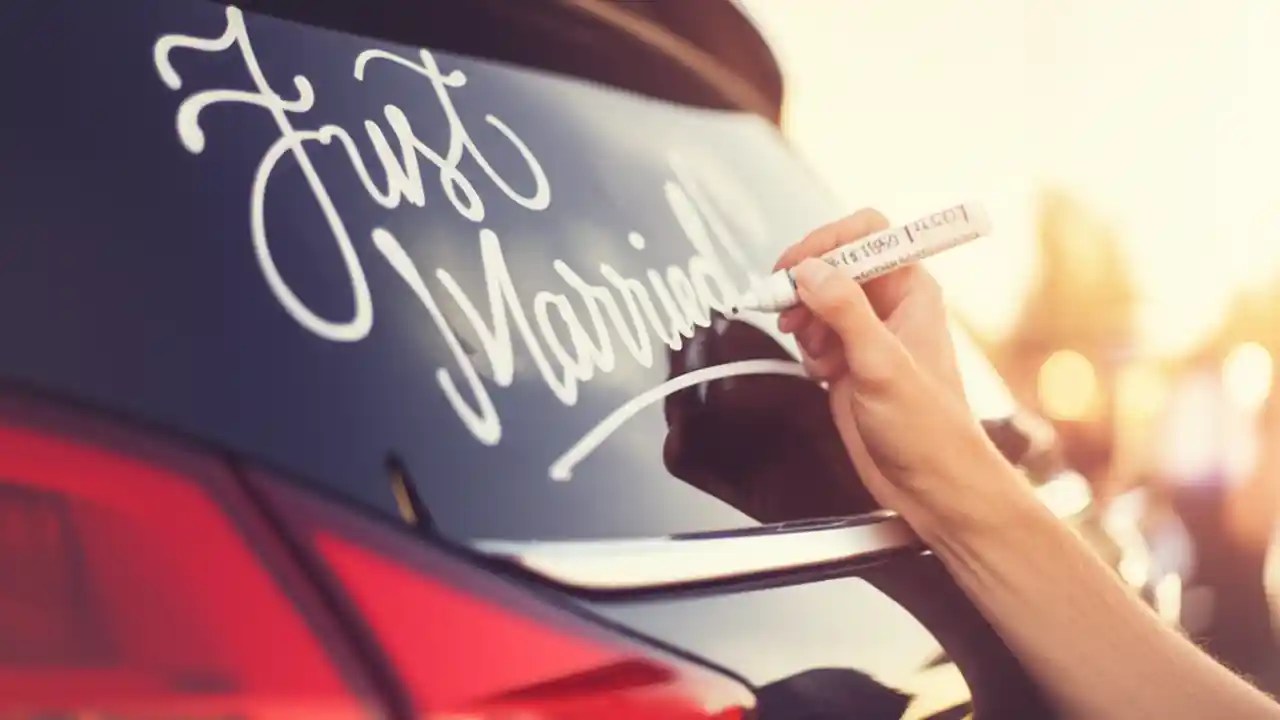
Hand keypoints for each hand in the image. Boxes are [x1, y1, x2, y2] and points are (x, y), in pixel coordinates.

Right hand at [774, 209, 1030, 540]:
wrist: (932, 486)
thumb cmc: (929, 431)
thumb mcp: (882, 365)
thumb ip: (845, 311)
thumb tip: (810, 270)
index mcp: (912, 292)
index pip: (866, 234)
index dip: (827, 242)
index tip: (795, 266)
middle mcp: (891, 307)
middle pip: (834, 265)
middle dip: (804, 285)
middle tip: (783, 307)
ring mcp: (868, 335)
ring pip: (819, 300)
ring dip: (804, 319)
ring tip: (813, 350)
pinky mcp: (850, 363)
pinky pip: (816, 334)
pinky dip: (808, 348)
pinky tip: (821, 373)